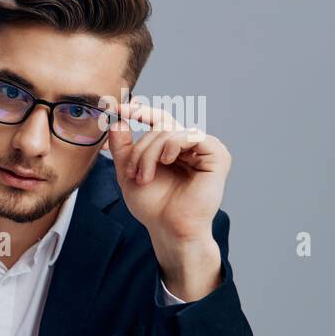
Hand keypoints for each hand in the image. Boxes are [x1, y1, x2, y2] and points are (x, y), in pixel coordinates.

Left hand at [107, 102, 227, 299]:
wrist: (168, 228)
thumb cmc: (152, 205)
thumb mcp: (128, 171)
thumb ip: (122, 146)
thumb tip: (116, 118)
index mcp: (172, 147)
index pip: (158, 119)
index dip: (140, 111)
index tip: (118, 107)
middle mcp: (189, 145)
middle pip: (160, 126)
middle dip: (140, 148)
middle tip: (132, 171)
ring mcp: (204, 149)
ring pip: (170, 132)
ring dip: (150, 153)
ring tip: (144, 177)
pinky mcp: (217, 155)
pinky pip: (190, 135)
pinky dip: (172, 146)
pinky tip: (167, 161)